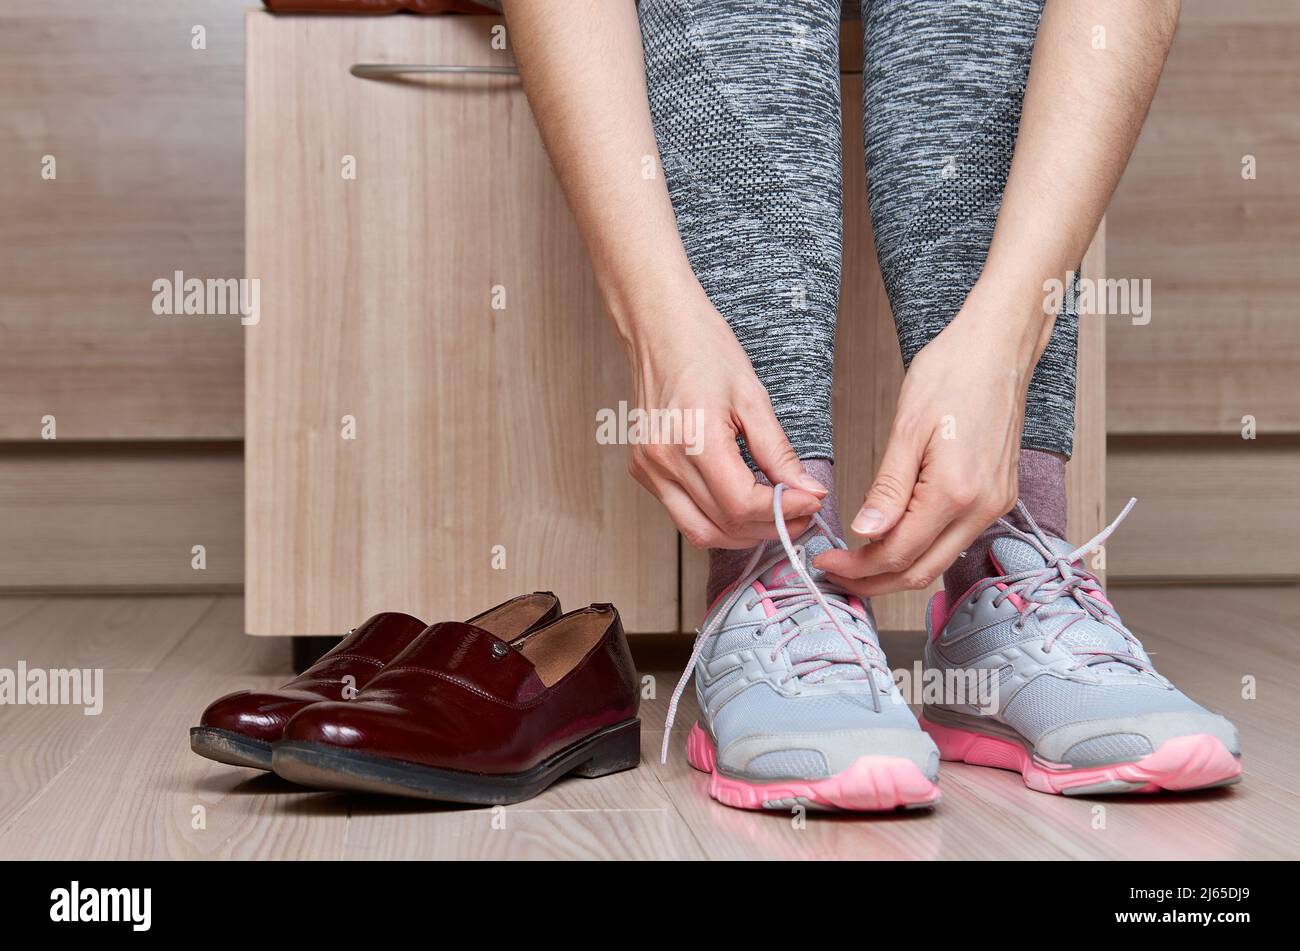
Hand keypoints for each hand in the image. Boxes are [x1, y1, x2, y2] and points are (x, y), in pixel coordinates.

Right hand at [624, 286, 826, 549]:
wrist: (659, 329)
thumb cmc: (704, 350)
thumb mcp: (752, 397)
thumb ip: (778, 452)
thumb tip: (808, 492)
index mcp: (692, 438)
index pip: (741, 503)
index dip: (781, 512)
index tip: (811, 504)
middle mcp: (664, 461)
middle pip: (723, 524)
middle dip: (768, 527)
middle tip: (801, 514)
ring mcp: (649, 469)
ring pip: (700, 531)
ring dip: (743, 533)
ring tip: (776, 516)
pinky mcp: (643, 470)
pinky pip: (683, 514)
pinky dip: (717, 519)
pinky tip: (742, 503)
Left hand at [814, 288, 1042, 593]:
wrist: (999, 347)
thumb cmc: (953, 373)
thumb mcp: (907, 428)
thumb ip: (888, 488)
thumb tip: (865, 532)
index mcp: (956, 492)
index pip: (899, 554)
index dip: (857, 567)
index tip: (825, 562)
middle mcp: (982, 508)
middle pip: (920, 572)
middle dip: (872, 581)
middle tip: (833, 572)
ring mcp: (994, 506)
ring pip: (938, 561)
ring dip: (895, 569)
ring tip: (854, 560)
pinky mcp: (997, 498)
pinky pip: (954, 540)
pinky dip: (919, 548)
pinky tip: (890, 538)